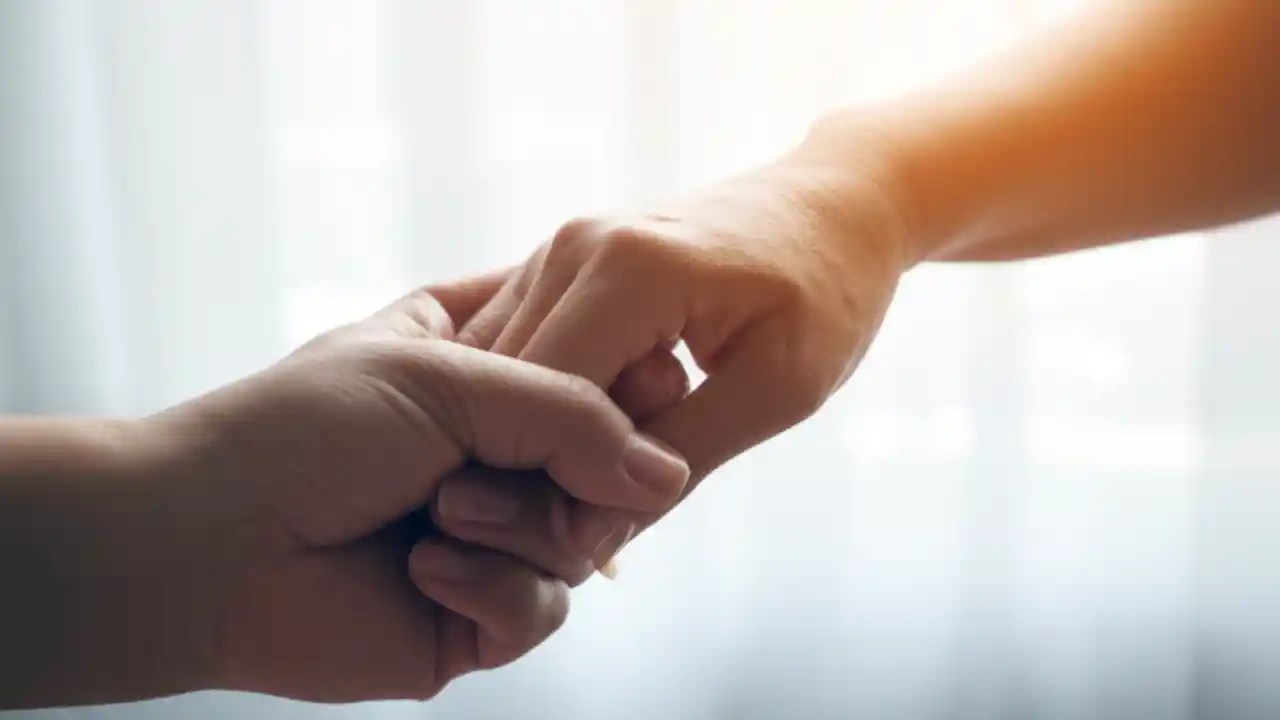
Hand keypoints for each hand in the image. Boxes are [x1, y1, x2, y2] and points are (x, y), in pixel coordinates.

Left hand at [139, 274, 689, 702]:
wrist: (203, 547)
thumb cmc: (306, 432)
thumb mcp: (448, 377)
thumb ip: (572, 415)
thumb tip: (669, 476)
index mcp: (483, 361)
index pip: (596, 355)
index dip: (630, 368)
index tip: (650, 374)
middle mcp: (495, 445)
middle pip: (609, 452)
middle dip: (580, 464)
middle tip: (535, 467)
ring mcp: (490, 529)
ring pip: (585, 536)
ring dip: (516, 526)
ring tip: (437, 516)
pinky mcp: (477, 611)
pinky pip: (543, 608)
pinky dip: (493, 589)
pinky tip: (423, 572)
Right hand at [456, 146, 910, 523]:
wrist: (837, 207)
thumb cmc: (826, 295)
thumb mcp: (777, 390)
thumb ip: (681, 460)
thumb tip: (585, 547)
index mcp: (626, 270)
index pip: (541, 404)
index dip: (555, 482)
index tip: (599, 529)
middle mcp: (571, 247)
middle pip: (506, 390)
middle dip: (539, 457)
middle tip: (612, 495)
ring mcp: (556, 247)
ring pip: (497, 373)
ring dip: (537, 426)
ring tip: (618, 447)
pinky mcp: (557, 261)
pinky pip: (513, 344)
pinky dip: (535, 396)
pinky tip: (593, 419)